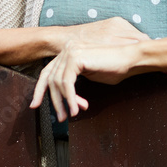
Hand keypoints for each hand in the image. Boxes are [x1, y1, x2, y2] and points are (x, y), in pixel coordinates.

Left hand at [30, 16, 150, 121]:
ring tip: (74, 113)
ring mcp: (70, 51)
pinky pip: (67, 83)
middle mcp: (67, 49)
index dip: (40, 90)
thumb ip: (75, 82)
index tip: (35, 105)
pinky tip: (77, 108)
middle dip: (55, 101)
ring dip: (66, 102)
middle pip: (51, 79)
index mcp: (69, 52)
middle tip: (61, 117)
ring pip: (58, 83)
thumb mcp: (91, 76)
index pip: (48, 72)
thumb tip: (64, 98)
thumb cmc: (116, 68)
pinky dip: (71, 98)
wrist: (132, 59)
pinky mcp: (76, 58)